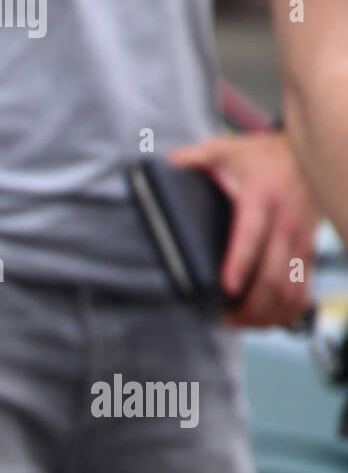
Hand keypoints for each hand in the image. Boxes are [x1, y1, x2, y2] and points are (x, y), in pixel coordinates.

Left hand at [170, 131, 319, 326]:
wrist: (305, 152)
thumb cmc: (257, 157)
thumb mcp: (224, 150)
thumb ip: (193, 159)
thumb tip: (164, 169)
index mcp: (262, 196)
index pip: (252, 234)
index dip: (240, 263)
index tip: (227, 288)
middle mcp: (287, 219)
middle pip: (274, 272)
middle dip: (251, 303)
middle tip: (225, 318)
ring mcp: (302, 237)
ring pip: (292, 286)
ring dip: (267, 312)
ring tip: (240, 322)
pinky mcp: (310, 250)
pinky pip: (304, 288)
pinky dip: (288, 310)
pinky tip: (267, 320)